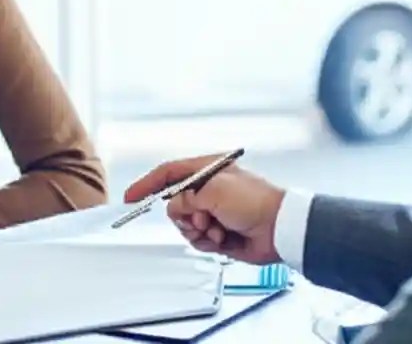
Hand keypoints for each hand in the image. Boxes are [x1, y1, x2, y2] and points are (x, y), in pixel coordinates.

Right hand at [124, 154, 285, 264]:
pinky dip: (207, 241)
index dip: (148, 184)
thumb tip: (176, 207)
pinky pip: (197, 240)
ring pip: (184, 225)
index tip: (131, 197)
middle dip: (184, 216)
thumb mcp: (214, 190)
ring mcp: (213, 212)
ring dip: (198, 230)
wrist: (279, 229)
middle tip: (202, 218)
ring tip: (218, 229)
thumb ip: (186, 197)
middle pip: (175, 204)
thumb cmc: (255, 201)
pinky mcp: (218, 232)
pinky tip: (224, 238)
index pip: (169, 173)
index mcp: (207, 170)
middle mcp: (208, 190)